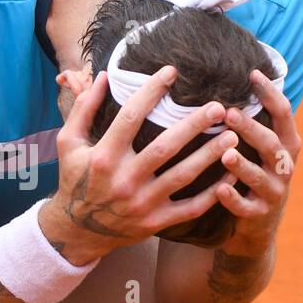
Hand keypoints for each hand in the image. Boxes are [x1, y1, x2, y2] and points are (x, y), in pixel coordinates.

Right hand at [40, 67, 236, 264]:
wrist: (78, 230)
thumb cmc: (74, 180)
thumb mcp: (69, 143)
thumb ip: (84, 109)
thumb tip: (103, 75)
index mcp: (103, 157)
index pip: (130, 117)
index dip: (151, 91)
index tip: (171, 72)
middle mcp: (124, 180)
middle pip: (164, 147)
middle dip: (193, 125)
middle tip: (218, 106)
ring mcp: (142, 204)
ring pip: (182, 177)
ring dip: (209, 155)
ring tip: (232, 136)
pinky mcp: (155, 222)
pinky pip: (190, 208)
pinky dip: (213, 193)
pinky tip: (231, 174)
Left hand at [213, 68, 302, 251]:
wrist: (259, 225)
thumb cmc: (254, 174)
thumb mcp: (261, 149)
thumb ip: (256, 122)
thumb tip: (235, 77)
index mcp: (286, 145)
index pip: (284, 114)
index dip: (270, 94)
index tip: (252, 74)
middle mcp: (285, 166)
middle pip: (271, 143)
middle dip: (251, 128)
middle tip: (229, 113)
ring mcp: (274, 192)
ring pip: (260, 176)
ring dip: (243, 165)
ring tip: (225, 153)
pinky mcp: (260, 215)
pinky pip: (246, 207)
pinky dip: (233, 199)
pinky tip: (220, 189)